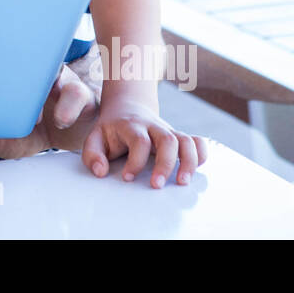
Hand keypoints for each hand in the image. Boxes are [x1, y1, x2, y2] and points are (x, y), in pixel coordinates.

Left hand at [0, 56, 100, 159]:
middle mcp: (31, 70)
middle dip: (7, 63)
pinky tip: (60, 119)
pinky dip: (67, 107)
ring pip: (50, 70)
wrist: (70, 132)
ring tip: (36, 116)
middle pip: (20, 54)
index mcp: (9, 76)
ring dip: (40, 87)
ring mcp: (56, 78)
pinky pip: (76, 93)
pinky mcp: (79, 92)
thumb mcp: (1, 138)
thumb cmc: (32, 129)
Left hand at [81, 98, 208, 186]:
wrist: (127, 107)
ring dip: (189, 161)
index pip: (139, 141)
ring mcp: (168, 130)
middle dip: (165, 163)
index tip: (128, 178)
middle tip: (157, 185)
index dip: (135, 161)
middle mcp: (153, 126)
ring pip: (186, 140)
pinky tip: (196, 170)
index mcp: (131, 126)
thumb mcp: (94, 137)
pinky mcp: (178, 136)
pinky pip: (198, 141)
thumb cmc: (110, 130)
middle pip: (167, 139)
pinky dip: (202, 154)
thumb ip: (92, 154)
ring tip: (182, 183)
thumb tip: (100, 172)